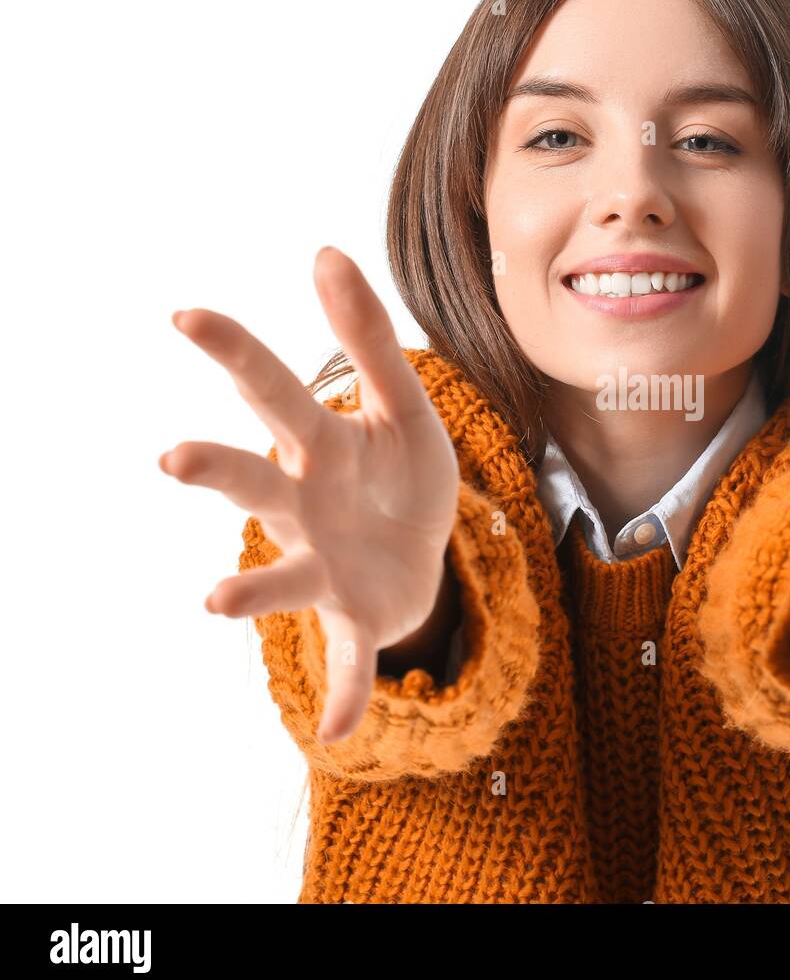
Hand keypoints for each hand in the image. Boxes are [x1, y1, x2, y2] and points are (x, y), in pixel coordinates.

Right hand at [159, 246, 460, 743]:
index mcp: (319, 443)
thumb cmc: (399, 469)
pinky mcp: (358, 616)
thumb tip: (326, 248)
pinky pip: (350, 658)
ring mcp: (326, 565)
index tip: (186, 315)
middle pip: (257, 484)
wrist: (426, 547)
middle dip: (219, 470)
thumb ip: (369, 336)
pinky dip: (347, 691)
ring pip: (284, 578)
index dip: (234, 352)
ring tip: (216, 602)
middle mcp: (306, 504)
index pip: (272, 391)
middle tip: (173, 458)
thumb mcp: (402, 403)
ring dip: (253, 591)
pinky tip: (341, 731)